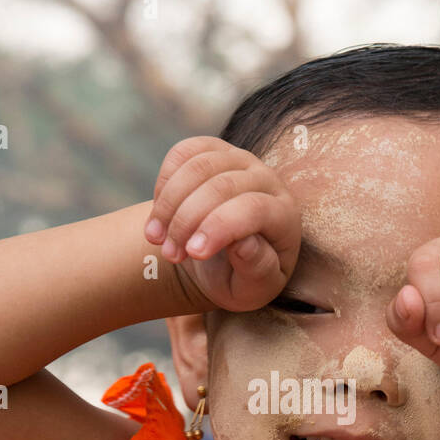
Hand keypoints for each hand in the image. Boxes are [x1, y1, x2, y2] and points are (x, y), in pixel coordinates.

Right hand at [145, 136, 299, 312]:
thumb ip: (257, 270)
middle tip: (170, 256)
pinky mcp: (213, 150)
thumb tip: (244, 243)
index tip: (192, 254)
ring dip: (168, 204)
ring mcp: (239, 159)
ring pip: (198, 166)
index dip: (219, 228)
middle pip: (221, 186)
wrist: (222, 261)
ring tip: (155, 239)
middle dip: (187, 221)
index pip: (253, 209)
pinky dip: (164, 183)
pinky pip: (183, 152)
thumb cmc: (241, 278)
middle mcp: (266, 179)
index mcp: (284, 215)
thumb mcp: (253, 289)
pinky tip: (160, 214)